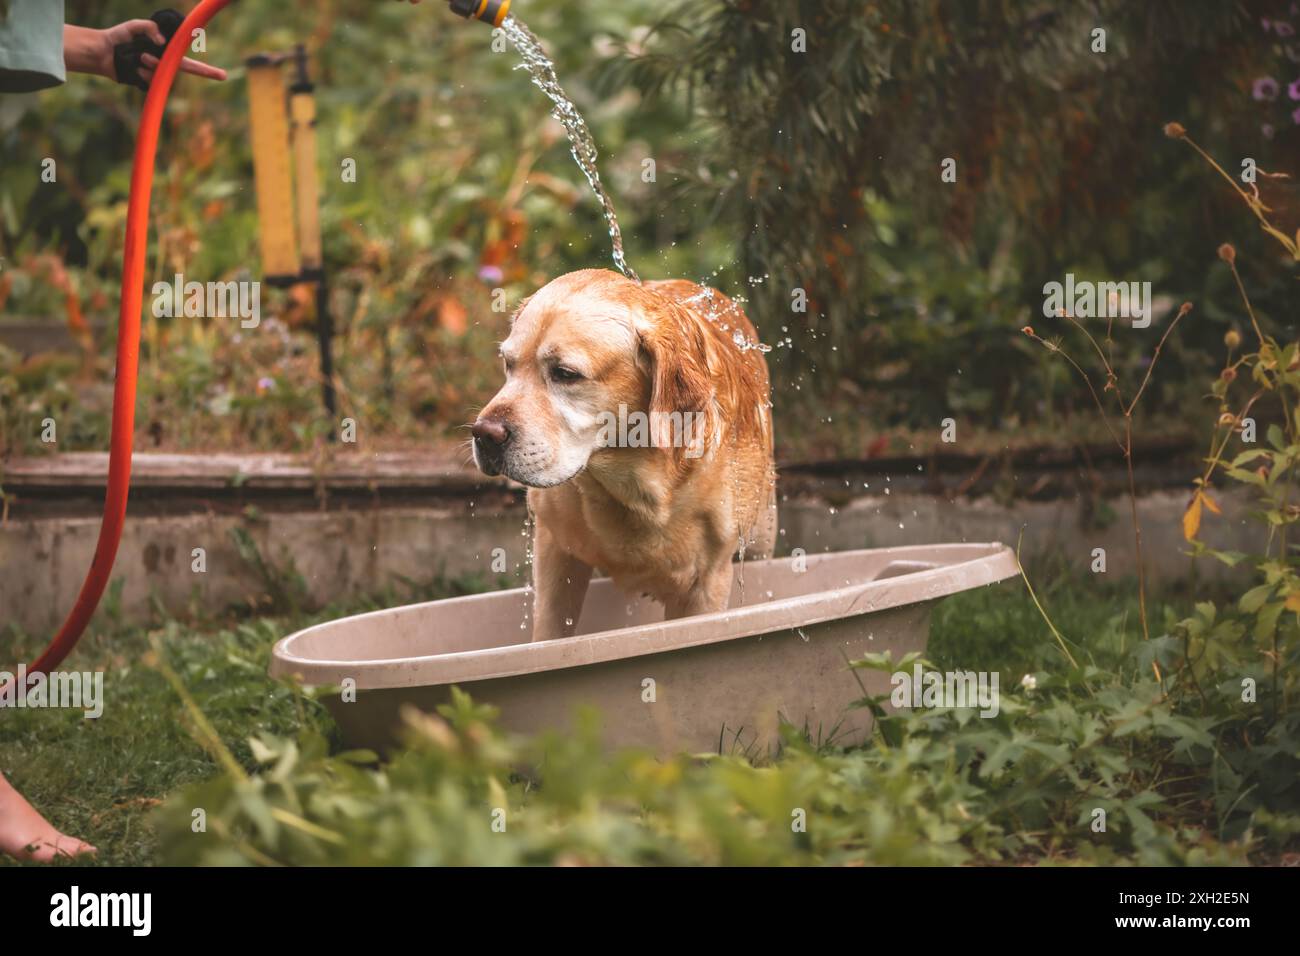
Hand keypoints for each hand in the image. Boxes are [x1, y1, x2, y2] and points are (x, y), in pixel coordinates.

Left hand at [64, 22, 227, 84]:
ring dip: (148, 63)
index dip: (207, 68)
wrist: (102, 51)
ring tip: (137, 55)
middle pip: (183, 69)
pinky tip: (132, 66)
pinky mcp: (145, 83)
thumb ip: (149, 28)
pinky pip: (149, 80)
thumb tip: (161, 43)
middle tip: (200, 70)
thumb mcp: (134, 26)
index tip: (223, 76)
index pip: (190, 59)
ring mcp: (155, 74)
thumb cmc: (118, 37)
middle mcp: (164, 64)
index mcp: (166, 52)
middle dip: (191, 69)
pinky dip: (140, 71)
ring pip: (160, 72)